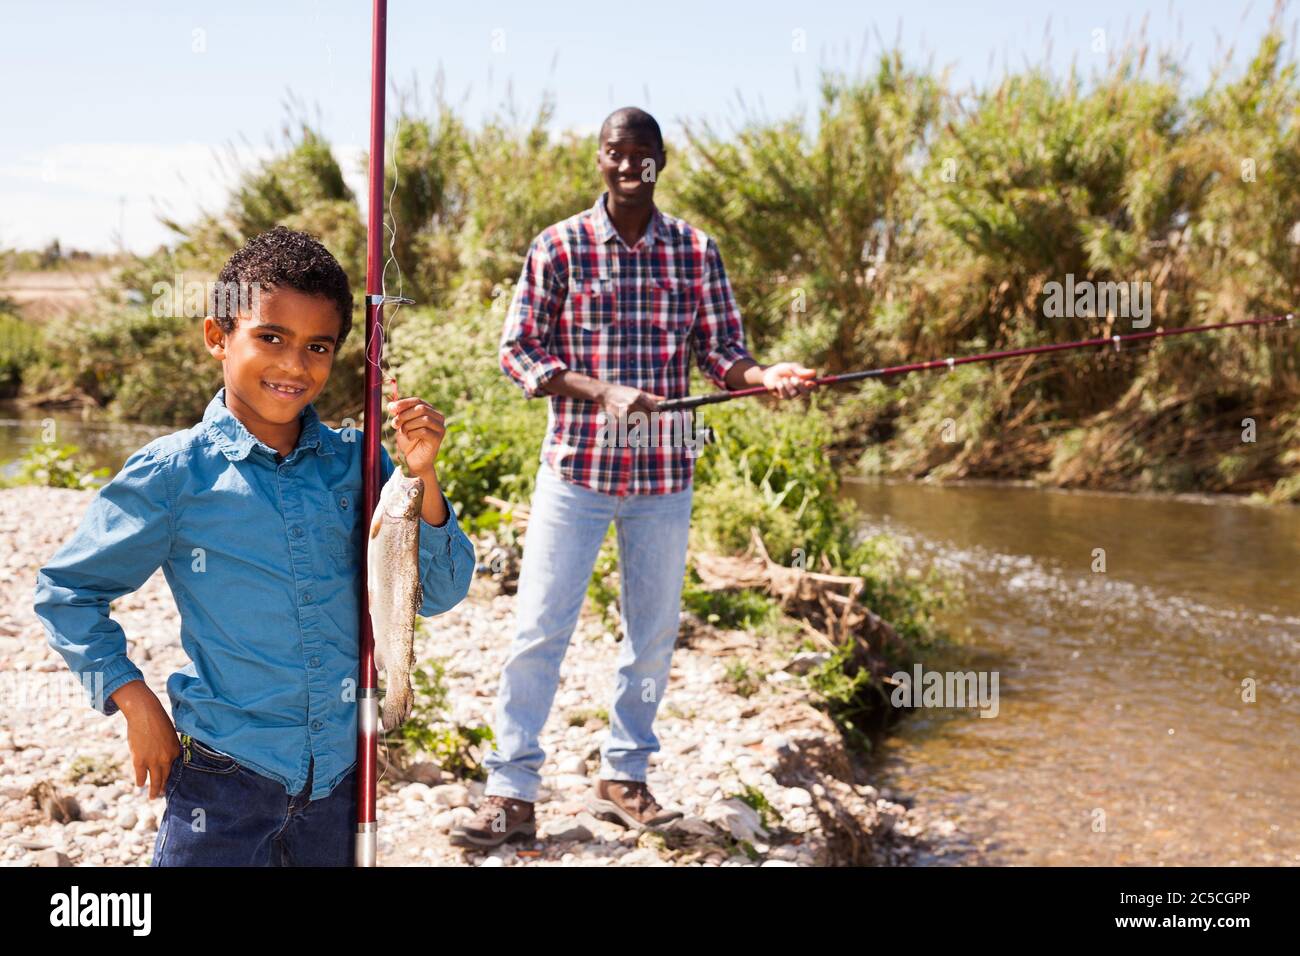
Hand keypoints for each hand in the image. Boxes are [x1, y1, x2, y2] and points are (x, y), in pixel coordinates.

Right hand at [114, 681, 180, 798]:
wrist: (145, 713)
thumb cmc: (158, 721)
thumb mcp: (170, 735)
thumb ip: (171, 747)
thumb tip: (171, 757)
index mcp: (176, 751)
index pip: (176, 770)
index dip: (173, 778)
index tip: (172, 784)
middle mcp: (166, 758)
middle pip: (166, 778)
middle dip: (164, 787)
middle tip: (163, 794)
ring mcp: (152, 760)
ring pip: (155, 780)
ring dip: (154, 790)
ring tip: (153, 797)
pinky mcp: (139, 760)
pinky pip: (140, 775)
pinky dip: (141, 782)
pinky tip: (140, 785)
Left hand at [388, 396, 446, 476]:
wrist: (414, 460)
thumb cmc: (409, 441)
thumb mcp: (402, 424)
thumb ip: (399, 414)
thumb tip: (391, 405)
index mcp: (430, 410)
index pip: (417, 401)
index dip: (403, 403)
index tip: (391, 408)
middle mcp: (438, 417)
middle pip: (421, 408)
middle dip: (404, 415)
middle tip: (394, 424)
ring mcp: (440, 428)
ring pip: (423, 419)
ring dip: (408, 425)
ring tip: (403, 433)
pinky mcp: (438, 438)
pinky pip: (424, 431)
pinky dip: (412, 433)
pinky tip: (409, 438)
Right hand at [598, 383, 663, 424]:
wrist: (605, 393)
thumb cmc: (623, 392)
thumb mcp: (637, 392)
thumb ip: (651, 398)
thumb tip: (664, 399)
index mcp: (639, 396)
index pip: (654, 409)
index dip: (656, 412)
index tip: (656, 413)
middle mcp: (632, 404)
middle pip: (647, 418)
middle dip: (646, 419)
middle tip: (641, 416)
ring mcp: (624, 413)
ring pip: (636, 424)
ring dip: (634, 423)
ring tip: (628, 415)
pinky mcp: (617, 420)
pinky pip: (627, 428)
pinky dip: (626, 426)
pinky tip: (622, 419)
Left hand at [760, 362, 817, 398]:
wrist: (769, 373)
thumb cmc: (783, 369)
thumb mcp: (792, 367)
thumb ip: (802, 371)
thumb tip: (814, 372)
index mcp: (806, 382)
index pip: (815, 388)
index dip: (815, 387)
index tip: (810, 382)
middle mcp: (801, 390)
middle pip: (807, 393)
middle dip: (801, 387)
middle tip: (795, 379)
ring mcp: (793, 394)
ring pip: (795, 394)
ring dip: (788, 385)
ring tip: (784, 378)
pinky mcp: (785, 397)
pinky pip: (786, 395)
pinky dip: (782, 387)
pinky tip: (778, 383)